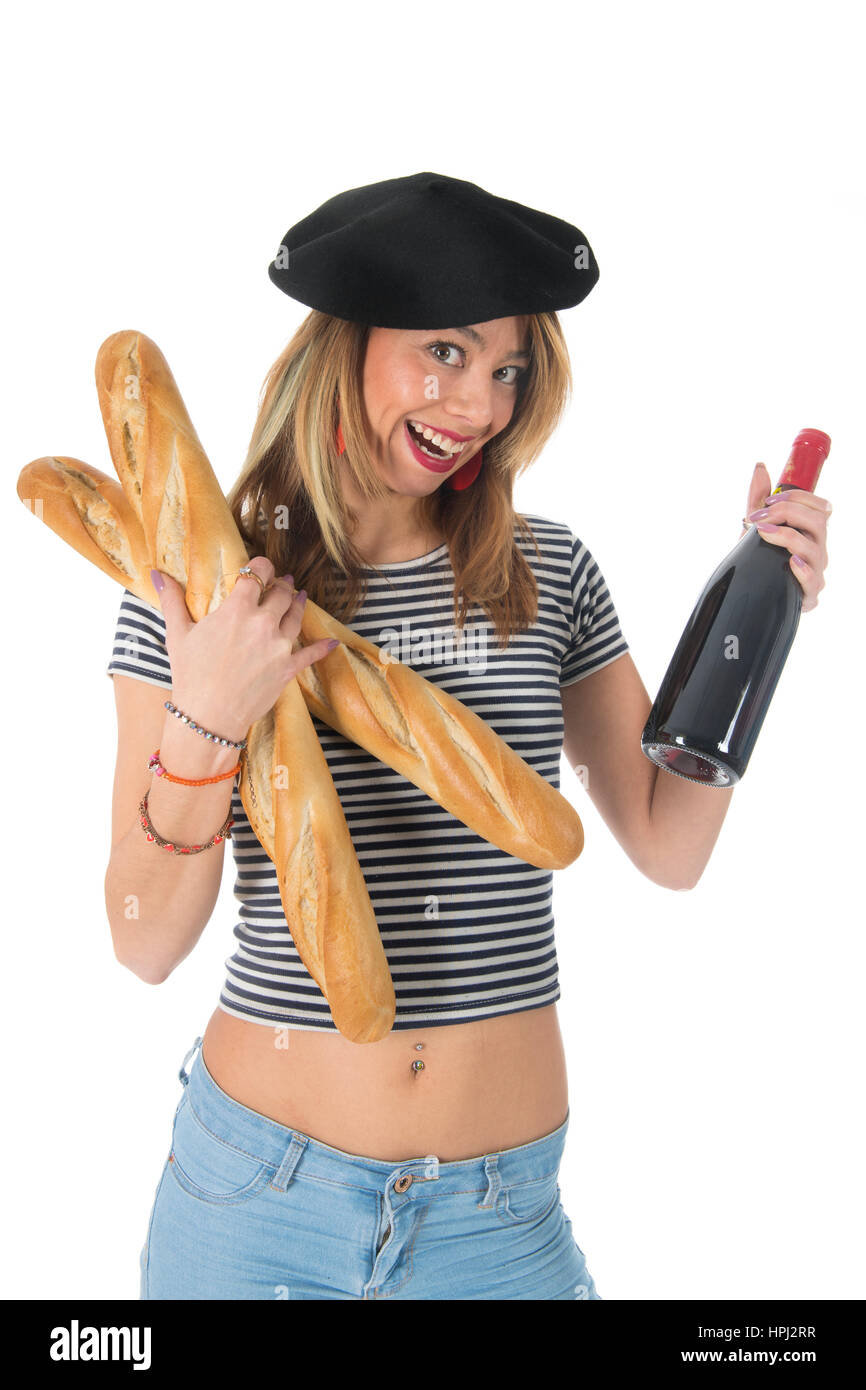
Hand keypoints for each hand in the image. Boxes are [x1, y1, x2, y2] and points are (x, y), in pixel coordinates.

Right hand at [152, 555, 339, 738]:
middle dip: (280, 584)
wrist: (208, 716)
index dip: (261, 566)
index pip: (257, 574)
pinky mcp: (289, 668)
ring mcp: (279, 646)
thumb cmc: (190, 675)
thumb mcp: (178, 635)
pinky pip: (311, 653)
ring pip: (296, 616)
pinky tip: (332, 642)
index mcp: (237, 610)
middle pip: (281, 592)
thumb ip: (172, 601)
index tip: (260, 567)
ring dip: (298, 603)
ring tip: (298, 596)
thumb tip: (157, 575)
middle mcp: (263, 623)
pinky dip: (322, 647)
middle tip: (280, 582)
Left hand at [740, 462, 831, 613]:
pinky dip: (803, 571)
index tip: (769, 501)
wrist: (749, 592)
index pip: (821, 507)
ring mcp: (815, 573)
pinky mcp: (807, 596)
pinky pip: (813, 582)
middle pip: (819, 524)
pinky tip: (790, 562)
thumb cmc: (759, 557)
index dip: (798, 499)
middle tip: (758, 518)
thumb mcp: (756, 526)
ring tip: (763, 533)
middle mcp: (818, 550)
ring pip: (815, 550)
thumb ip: (758, 499)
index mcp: (811, 532)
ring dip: (788, 537)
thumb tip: (761, 467)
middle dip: (788, 514)